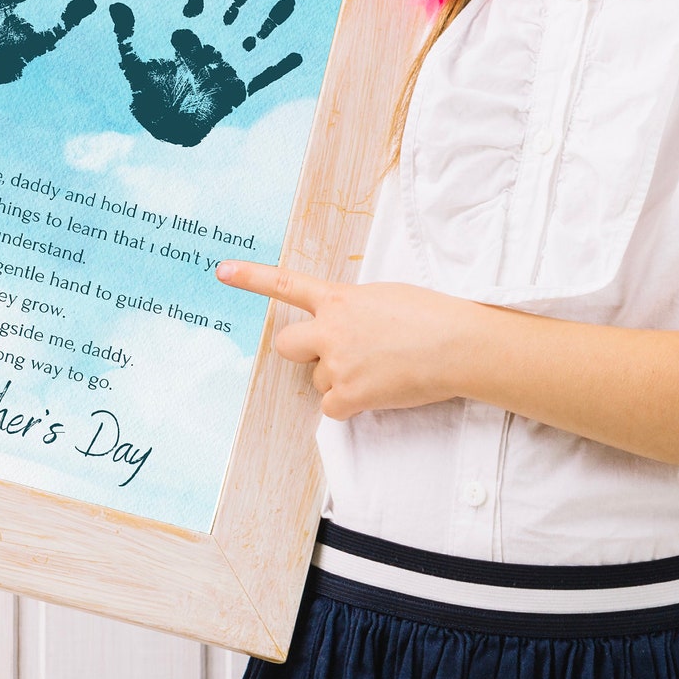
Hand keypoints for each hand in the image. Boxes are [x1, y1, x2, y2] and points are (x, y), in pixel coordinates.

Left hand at [108, 0, 301, 147]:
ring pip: (257, 34)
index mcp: (192, 31)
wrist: (167, 126)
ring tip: (288, 1)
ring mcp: (232, 62)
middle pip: (236, 6)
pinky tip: (297, 55)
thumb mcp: (134, 62)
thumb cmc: (151, 93)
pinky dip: (279, 67)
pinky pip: (264, 75)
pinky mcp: (241, 87)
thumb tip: (113, 5)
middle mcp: (216, 41)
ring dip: (273, 19)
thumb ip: (126, 35)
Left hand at [214, 259, 469, 418]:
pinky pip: (332, 407)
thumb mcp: (385, 297)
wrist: (457, 344)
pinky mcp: (350, 394)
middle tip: (333, 353)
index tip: (221, 271)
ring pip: (318, 380)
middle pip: (287, 345)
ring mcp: (338, 363)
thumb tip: (345, 330)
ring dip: (340, 380)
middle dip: (302, 352)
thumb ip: (353, 310)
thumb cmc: (432, 316)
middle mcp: (331, 329)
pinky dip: (350, 405)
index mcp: (339, 298)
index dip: (251, 278)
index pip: (286, 284)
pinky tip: (378, 391)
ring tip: (379, 370)